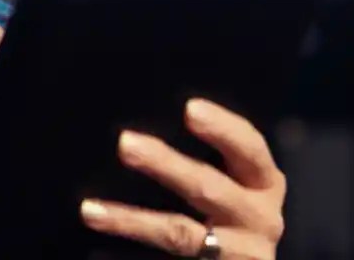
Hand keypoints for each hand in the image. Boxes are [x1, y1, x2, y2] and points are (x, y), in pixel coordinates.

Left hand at [80, 98, 287, 258]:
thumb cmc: (232, 215)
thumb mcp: (234, 184)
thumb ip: (205, 161)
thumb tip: (139, 133)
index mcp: (264, 185)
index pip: (250, 150)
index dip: (223, 129)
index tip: (190, 108)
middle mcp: (260, 220)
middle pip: (209, 189)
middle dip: (166, 165)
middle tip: (125, 143)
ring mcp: (240, 254)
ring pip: (180, 234)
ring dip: (133, 220)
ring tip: (90, 210)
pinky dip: (127, 254)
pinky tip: (97, 248)